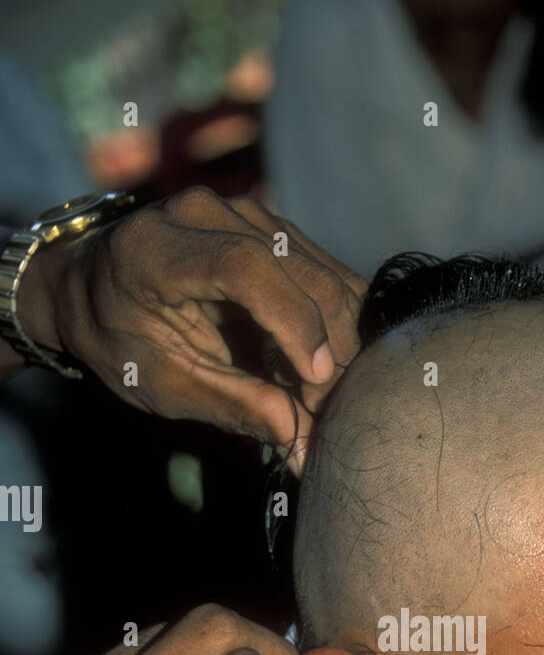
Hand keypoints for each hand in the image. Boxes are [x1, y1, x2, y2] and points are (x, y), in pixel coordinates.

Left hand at [15, 188, 366, 475]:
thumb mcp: (164, 384)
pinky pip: (325, 273)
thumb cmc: (119, 340)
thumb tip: (302, 442)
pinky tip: (316, 363)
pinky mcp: (270, 225)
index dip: (293, 320)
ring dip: (340, 338)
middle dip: (331, 344)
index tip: (317, 377)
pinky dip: (335, 323)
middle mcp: (205, 213)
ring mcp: (243, 212)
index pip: (246, 267)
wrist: (93, 286)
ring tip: (320, 392)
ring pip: (325, 272)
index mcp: (158, 249)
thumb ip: (233, 406)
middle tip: (327, 409)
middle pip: (300, 269)